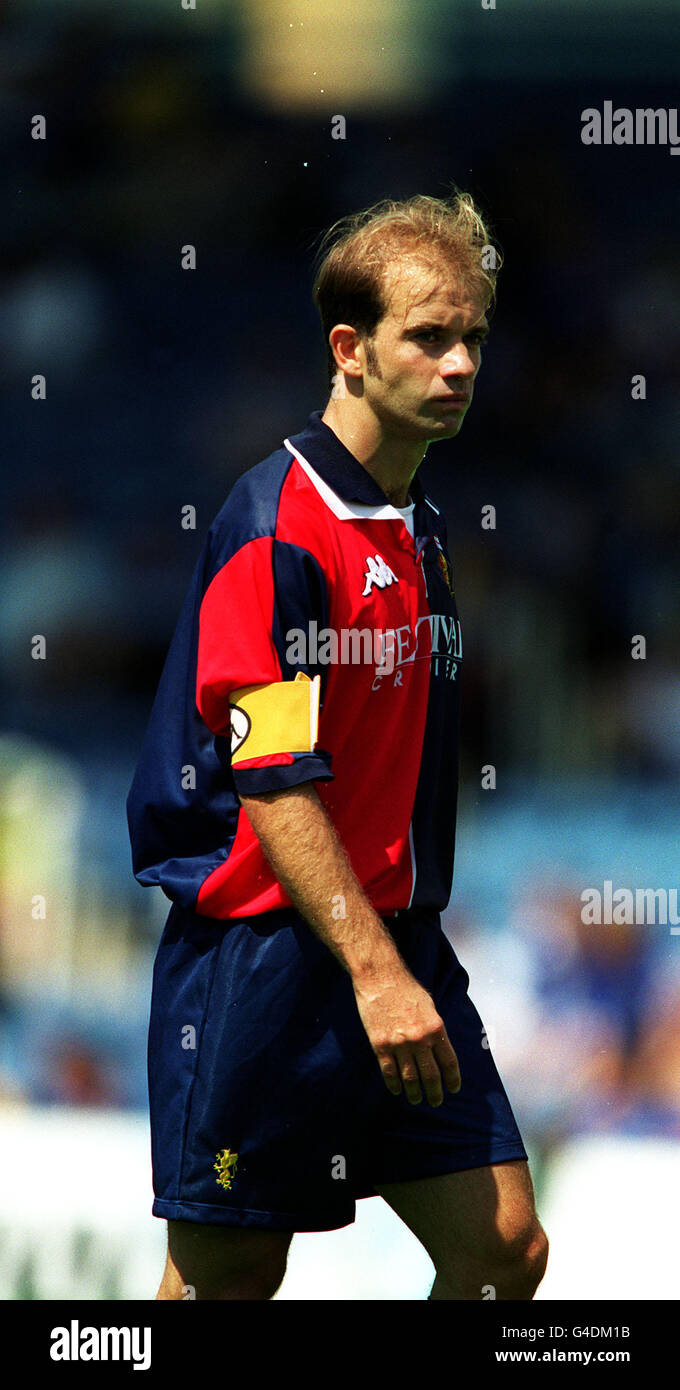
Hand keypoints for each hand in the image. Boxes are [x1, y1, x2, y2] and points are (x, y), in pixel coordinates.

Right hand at [352, 969, 461, 1105]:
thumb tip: (438, 1048)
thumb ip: (434, 1029)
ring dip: (414, 1092)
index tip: (453, 1089)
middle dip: (435, 1092)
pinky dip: (394, 1084)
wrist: (380, 977)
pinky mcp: (380, 1045)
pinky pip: (389, 1072)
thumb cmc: (406, 988)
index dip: (452, 1079)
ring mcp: (399, 1044)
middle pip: (431, 1075)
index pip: (449, 1062)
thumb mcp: (429, 1006)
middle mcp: (420, 1039)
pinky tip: (397, 1090)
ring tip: (416, 1099)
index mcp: (436, 1028)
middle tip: (436, 1102)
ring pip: (410, 1078)